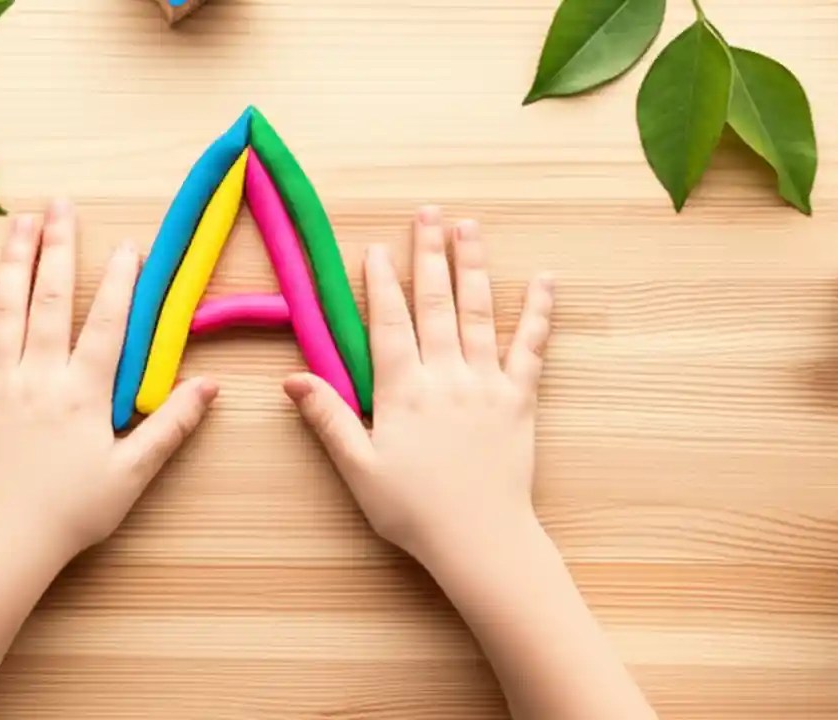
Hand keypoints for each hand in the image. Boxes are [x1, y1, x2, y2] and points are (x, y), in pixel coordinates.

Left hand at [0, 201, 217, 563]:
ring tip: (20, 221)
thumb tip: (209, 385)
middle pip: (47, 298)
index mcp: (83, 392)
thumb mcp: (133, 474)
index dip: (119, 279)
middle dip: (56, 245)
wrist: (1, 542)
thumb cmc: (72, 511)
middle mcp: (38, 376)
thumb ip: (171, 425)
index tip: (128, 245)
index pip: (105, 322)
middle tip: (60, 204)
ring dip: (12, 259)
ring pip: (3, 307)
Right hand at [284, 206, 554, 566]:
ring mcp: (487, 384)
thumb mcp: (359, 469)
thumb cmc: (413, 511)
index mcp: (404, 392)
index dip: (379, 284)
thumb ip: (329, 419)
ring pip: (478, 312)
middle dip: (429, 254)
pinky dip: (538, 312)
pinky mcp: (520, 399)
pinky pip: (531, 348)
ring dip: (474, 266)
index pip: (389, 324)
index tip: (374, 248)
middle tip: (427, 213)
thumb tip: (292, 379)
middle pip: (435, 303)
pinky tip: (545, 280)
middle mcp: (446, 376)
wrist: (481, 541)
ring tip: (468, 226)